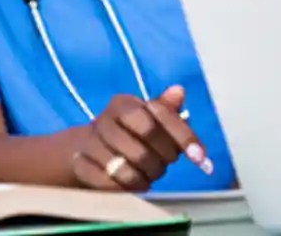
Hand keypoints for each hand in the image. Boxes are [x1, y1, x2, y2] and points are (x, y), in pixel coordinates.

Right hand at [70, 86, 212, 191]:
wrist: (85, 149)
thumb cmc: (126, 133)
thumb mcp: (148, 118)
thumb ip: (166, 110)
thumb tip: (179, 91)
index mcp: (124, 103)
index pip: (159, 117)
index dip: (183, 137)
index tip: (200, 158)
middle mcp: (104, 119)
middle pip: (145, 147)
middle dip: (161, 163)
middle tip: (163, 165)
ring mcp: (89, 143)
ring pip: (128, 170)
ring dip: (143, 179)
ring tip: (145, 175)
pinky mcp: (79, 165)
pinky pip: (110, 185)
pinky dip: (125, 189)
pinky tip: (128, 185)